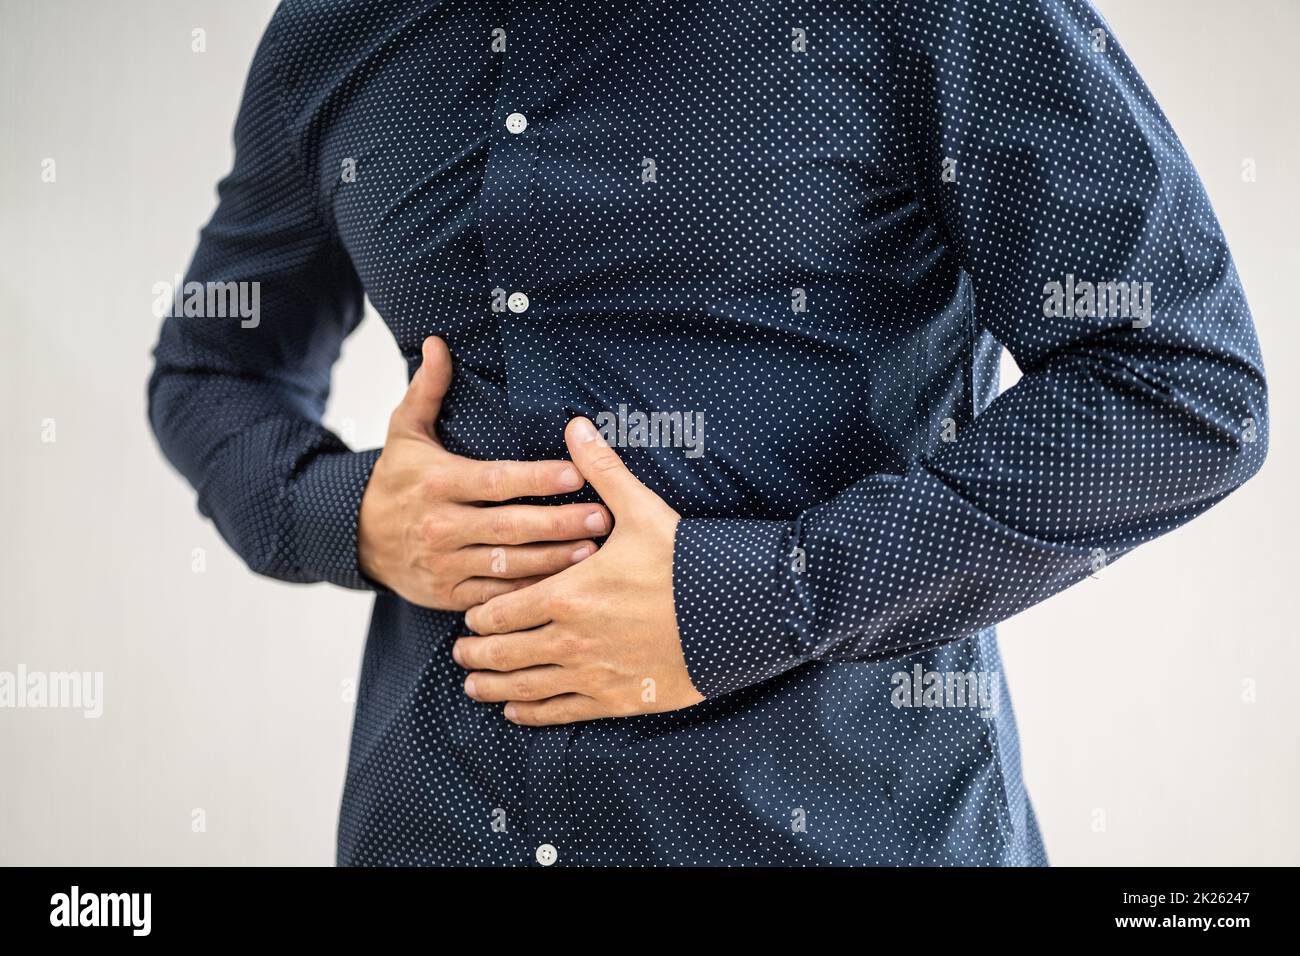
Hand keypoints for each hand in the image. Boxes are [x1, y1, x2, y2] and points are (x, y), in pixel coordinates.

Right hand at [357, 337, 611, 609]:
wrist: (358, 538)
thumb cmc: (397, 478)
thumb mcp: (404, 431)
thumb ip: (428, 389)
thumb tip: (438, 343)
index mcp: (436, 482)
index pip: (495, 480)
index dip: (537, 479)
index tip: (576, 473)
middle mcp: (440, 525)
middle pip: (508, 526)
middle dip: (558, 523)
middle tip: (601, 516)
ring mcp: (445, 564)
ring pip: (507, 565)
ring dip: (553, 560)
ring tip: (594, 549)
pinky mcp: (449, 594)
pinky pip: (496, 596)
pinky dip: (529, 593)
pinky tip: (562, 584)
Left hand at [453, 417, 703, 724]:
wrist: (736, 615)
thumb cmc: (686, 562)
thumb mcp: (642, 510)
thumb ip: (602, 471)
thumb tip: (577, 425)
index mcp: (567, 594)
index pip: (503, 610)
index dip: (480, 616)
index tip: (471, 616)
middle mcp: (570, 639)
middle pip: (504, 653)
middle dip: (476, 654)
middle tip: (461, 653)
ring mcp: (591, 675)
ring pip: (524, 688)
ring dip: (493, 688)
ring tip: (475, 686)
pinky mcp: (616, 701)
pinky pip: (560, 714)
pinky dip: (531, 714)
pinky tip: (516, 712)